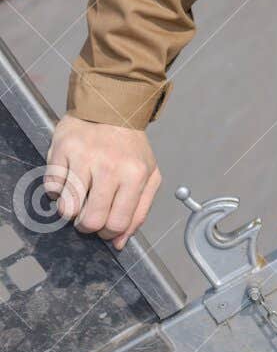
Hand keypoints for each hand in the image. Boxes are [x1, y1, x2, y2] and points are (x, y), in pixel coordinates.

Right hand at [42, 116, 161, 249]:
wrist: (111, 108)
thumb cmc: (130, 148)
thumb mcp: (149, 176)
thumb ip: (138, 211)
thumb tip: (118, 243)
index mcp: (135, 176)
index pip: (117, 223)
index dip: (107, 233)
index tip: (104, 227)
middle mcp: (110, 167)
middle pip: (90, 221)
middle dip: (87, 226)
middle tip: (89, 215)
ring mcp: (84, 159)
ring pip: (67, 208)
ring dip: (70, 209)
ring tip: (79, 196)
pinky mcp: (61, 151)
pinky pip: (51, 188)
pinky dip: (57, 192)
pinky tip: (69, 180)